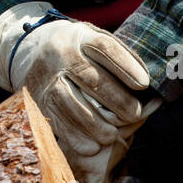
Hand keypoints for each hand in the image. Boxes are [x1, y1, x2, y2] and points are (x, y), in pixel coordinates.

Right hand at [0, 2, 159, 182]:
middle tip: (135, 114)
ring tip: (113, 135)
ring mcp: (46, 78)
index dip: (125, 66)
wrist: (36, 49)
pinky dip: (76, 138)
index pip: (104, 48)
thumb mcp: (95, 39)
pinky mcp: (38, 100)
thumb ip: (118, 56)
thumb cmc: (79, 49)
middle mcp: (60, 55)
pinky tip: (93, 146)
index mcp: (80, 37)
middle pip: (90, 79)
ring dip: (96, 124)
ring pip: (72, 104)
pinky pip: (57, 122)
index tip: (144, 84)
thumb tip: (147, 85)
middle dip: (116, 100)